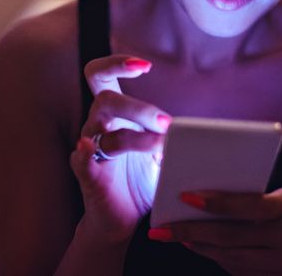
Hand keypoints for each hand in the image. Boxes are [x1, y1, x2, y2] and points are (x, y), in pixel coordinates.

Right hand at [70, 55, 170, 243]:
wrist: (123, 217)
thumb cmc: (143, 177)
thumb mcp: (162, 150)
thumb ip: (174, 135)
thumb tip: (201, 131)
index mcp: (115, 113)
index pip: (101, 76)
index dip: (117, 63)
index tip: (145, 66)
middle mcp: (99, 124)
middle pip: (106, 98)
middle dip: (139, 108)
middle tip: (167, 123)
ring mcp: (90, 148)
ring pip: (102, 129)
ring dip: (136, 136)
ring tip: (162, 147)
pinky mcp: (87, 174)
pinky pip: (80, 159)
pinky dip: (84, 152)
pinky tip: (89, 149)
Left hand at [149, 188, 281, 275]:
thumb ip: (254, 203)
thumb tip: (208, 204)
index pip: (250, 205)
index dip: (218, 203)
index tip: (187, 197)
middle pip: (234, 237)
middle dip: (193, 231)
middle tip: (163, 229)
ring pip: (233, 258)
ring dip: (201, 247)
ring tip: (176, 236)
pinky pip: (241, 271)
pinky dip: (217, 259)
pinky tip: (200, 247)